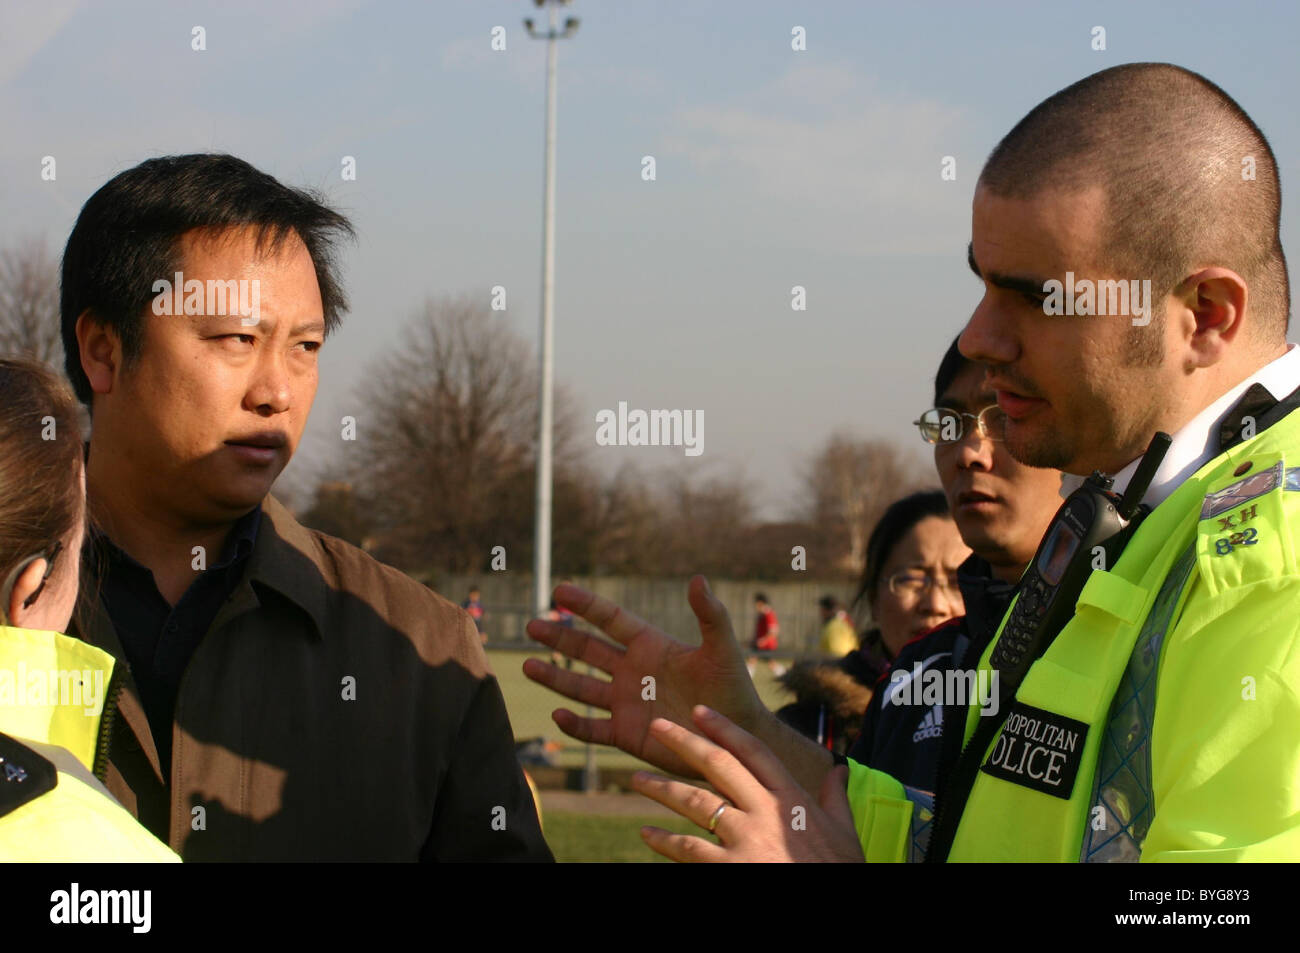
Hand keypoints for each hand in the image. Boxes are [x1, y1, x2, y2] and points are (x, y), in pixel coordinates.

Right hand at [523, 576, 763, 778]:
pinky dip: (574, 724)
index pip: (611, 619)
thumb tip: (699, 578)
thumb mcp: (721, 650)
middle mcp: (633, 672)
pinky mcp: (627, 734)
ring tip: (528, 665)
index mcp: (651, 646)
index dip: (586, 605)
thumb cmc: (733, 689)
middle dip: (560, 639)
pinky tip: (557, 715)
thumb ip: (710, 616)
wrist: (735, 737)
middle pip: (587, 651)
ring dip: (555, 677)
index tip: (559, 590)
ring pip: (581, 688)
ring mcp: (626, 703)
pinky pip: (593, 728)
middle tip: (532, 625)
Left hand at [632, 706, 863, 861]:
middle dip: (684, 742)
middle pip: (718, 765)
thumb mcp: (846, 833)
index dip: (725, 727)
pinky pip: (689, 849)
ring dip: (662, 789)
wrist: (839, 909)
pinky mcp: (730, 868)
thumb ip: (835, 798)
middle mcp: (766, 812)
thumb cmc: (840, 873)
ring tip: (637, 779)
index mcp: (792, 799)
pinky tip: (647, 835)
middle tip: (657, 726)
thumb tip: (839, 769)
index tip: (700, 711)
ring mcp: (746, 840)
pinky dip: (664, 841)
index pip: (754, 751)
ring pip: (696, 802)